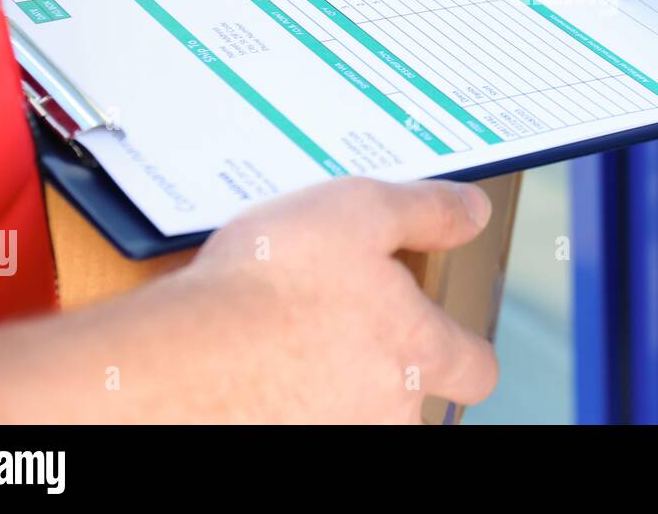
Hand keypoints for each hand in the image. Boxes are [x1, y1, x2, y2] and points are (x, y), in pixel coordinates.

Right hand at [0, 177, 499, 423]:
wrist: (180, 357)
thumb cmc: (270, 282)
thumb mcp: (359, 210)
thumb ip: (427, 211)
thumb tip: (473, 210)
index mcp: (419, 350)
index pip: (477, 370)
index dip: (464, 352)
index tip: (443, 336)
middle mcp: (388, 410)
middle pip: (412, 405)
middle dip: (387, 377)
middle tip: (341, 338)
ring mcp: (335, 438)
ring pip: (352, 419)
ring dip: (328, 392)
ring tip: (284, 350)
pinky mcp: (279, 447)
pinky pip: (296, 424)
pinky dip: (279, 406)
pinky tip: (249, 377)